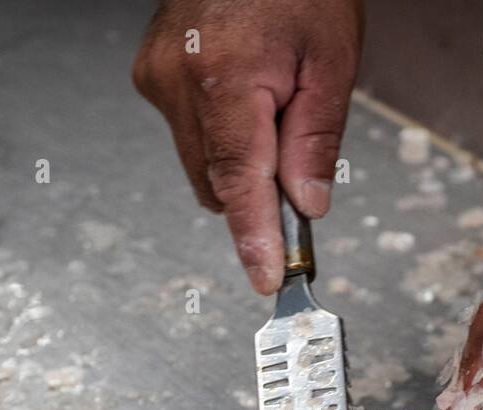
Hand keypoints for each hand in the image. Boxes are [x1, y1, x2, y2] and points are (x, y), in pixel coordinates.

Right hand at [133, 0, 363, 293]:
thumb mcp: (331, 59)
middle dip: (260, 192)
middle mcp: (177, 81)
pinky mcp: (151, 75)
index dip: (254, 237)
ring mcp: (158, 78)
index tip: (265, 277)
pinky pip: (189, 133)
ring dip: (241, 160)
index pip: (238, 183)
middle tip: (301, 172)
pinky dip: (221, 133)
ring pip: (202, 163)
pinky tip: (245, 94)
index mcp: (224, 78)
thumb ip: (316, 140)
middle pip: (218, 181)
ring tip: (274, 106)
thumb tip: (307, 206)